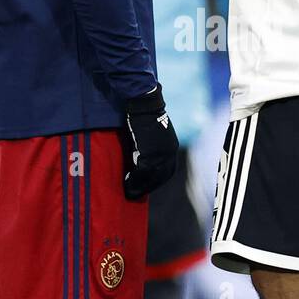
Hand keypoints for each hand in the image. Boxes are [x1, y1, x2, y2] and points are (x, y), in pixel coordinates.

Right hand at [122, 85, 178, 199]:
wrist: (143, 105)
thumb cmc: (144, 117)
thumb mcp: (151, 136)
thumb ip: (150, 149)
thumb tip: (140, 162)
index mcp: (171, 149)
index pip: (167, 172)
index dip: (155, 182)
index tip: (145, 187)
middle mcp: (169, 153)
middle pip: (160, 177)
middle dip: (147, 187)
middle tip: (134, 193)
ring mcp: (161, 153)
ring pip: (150, 177)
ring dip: (139, 186)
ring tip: (128, 191)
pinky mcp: (150, 152)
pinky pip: (142, 172)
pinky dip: (134, 180)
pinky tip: (126, 183)